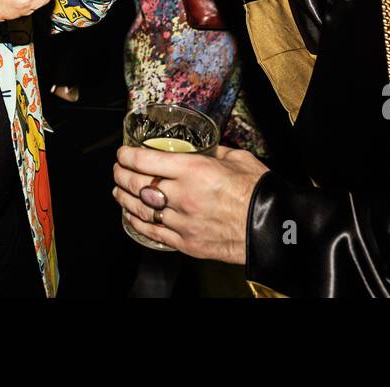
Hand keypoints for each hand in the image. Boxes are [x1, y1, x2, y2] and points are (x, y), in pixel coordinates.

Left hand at [113, 144, 269, 263]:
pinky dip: (138, 223)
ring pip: (141, 210)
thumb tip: (204, 147)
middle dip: (121, 175)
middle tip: (118, 170)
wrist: (271, 227)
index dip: (127, 156)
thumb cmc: (257, 191)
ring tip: (118, 191)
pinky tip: (131, 216)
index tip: (122, 153)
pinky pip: (153, 233)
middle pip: (137, 185)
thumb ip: (214, 152)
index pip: (146, 160)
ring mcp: (182, 222)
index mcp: (194, 170)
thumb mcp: (237, 158)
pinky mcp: (186, 243)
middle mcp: (182, 195)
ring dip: (124, 199)